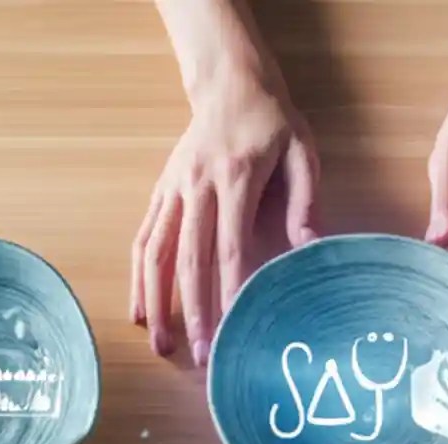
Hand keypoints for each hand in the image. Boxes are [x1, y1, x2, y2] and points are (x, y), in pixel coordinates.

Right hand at [136, 2, 318, 365]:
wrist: (229, 84)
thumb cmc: (273, 123)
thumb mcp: (303, 152)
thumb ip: (305, 200)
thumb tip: (309, 249)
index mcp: (235, 180)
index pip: (229, 247)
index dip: (228, 291)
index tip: (231, 330)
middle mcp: (197, 187)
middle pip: (189, 259)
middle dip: (193, 311)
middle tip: (200, 355)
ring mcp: (173, 190)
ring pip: (157, 253)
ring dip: (156, 302)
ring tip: (161, 344)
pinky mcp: (160, 192)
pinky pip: (144, 238)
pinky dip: (138, 277)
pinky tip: (139, 310)